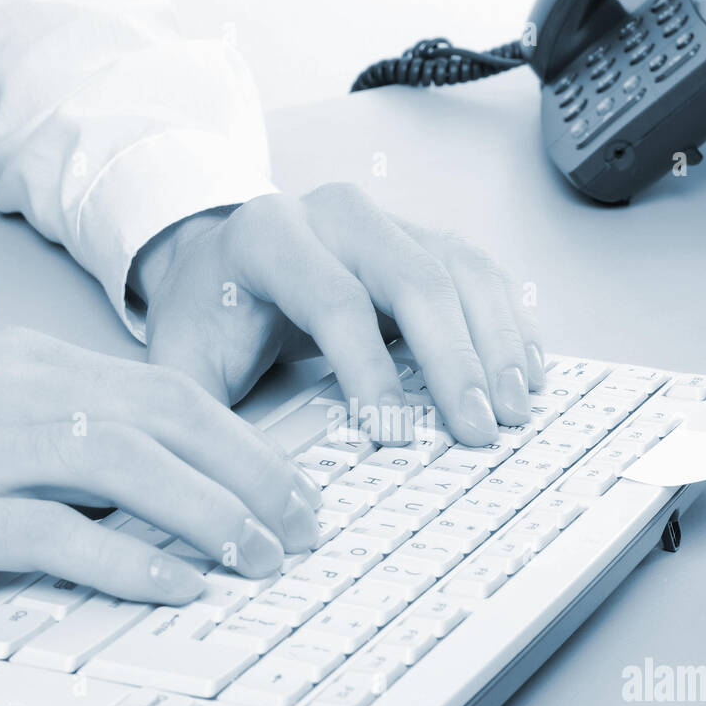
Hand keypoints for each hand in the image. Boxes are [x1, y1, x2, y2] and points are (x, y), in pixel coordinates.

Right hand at [0, 328, 319, 602]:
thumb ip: (64, 429)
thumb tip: (156, 476)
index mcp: (29, 364)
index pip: (166, 392)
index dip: (244, 441)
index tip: (291, 485)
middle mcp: (13, 391)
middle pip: (166, 420)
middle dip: (254, 475)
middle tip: (305, 525)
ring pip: (125, 466)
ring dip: (211, 515)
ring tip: (262, 558)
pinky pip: (56, 534)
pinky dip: (130, 560)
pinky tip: (178, 585)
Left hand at [131, 183, 545, 445]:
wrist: (218, 265)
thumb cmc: (206, 319)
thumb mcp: (179, 365)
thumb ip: (203, 418)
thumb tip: (254, 491)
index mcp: (267, 236)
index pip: (332, 299)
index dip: (368, 371)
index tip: (395, 436)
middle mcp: (334, 215)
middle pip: (413, 275)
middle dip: (454, 358)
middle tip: (479, 428)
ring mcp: (387, 222)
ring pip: (460, 268)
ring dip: (496, 342)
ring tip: (514, 409)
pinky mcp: (422, 241)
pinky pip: (480, 274)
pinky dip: (508, 325)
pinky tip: (525, 374)